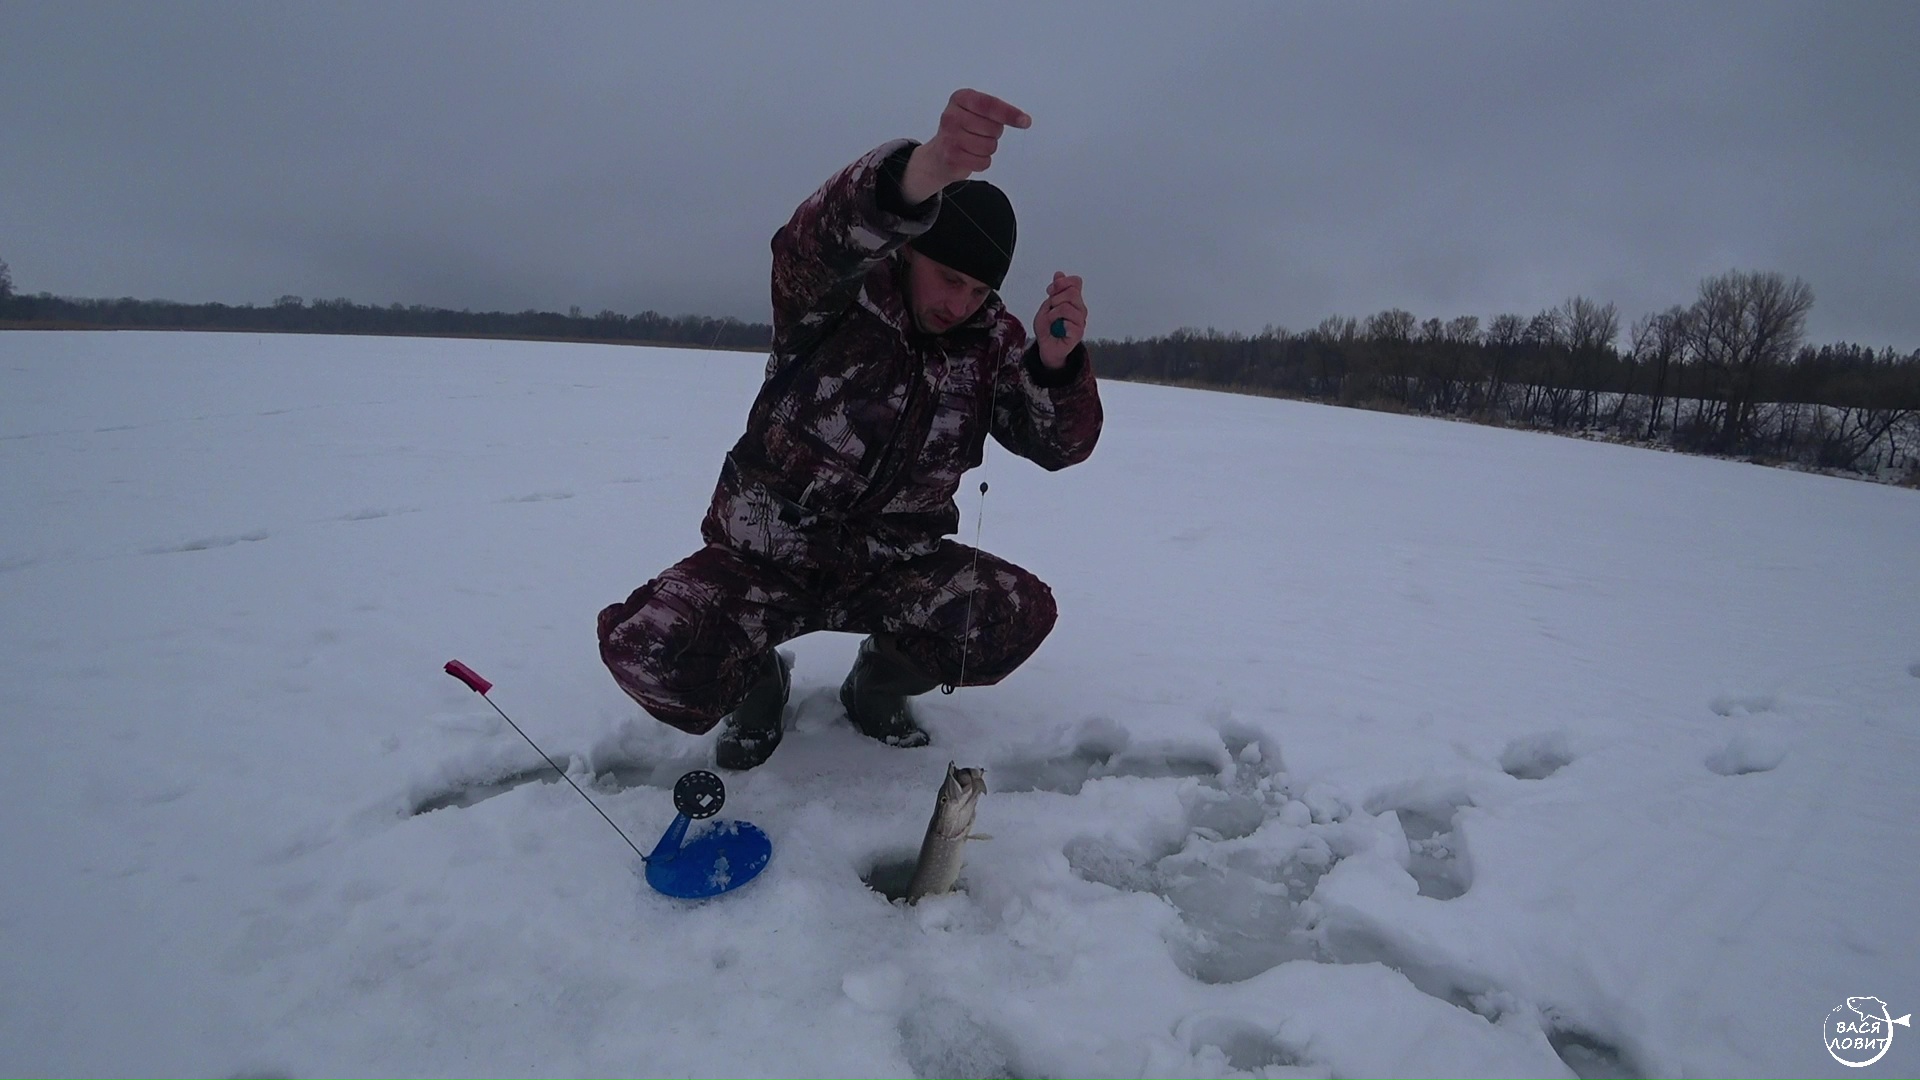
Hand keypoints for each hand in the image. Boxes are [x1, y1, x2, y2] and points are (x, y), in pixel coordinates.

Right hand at [899, 89, 1031, 203]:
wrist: (937, 155)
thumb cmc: (963, 129)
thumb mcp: (975, 110)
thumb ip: (997, 111)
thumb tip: (1024, 120)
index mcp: (960, 98)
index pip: (989, 105)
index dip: (1009, 114)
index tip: (1025, 121)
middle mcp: (951, 115)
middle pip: (993, 128)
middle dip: (994, 133)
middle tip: (979, 133)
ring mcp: (949, 137)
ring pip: (990, 146)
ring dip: (987, 149)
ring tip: (972, 145)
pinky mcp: (951, 157)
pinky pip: (983, 162)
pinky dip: (982, 162)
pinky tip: (969, 157)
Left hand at [1034, 273, 1085, 367]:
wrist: (1047, 348)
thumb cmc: (1048, 328)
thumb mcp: (1046, 306)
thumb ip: (1054, 291)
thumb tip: (1059, 274)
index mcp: (1073, 300)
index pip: (1076, 282)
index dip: (1062, 283)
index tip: (1050, 290)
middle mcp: (1080, 308)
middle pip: (1072, 292)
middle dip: (1055, 299)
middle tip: (1050, 310)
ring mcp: (1080, 321)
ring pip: (1067, 307)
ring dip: (1053, 314)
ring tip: (1052, 322)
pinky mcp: (1078, 333)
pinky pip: (1068, 323)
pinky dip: (1058, 325)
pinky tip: (1058, 330)